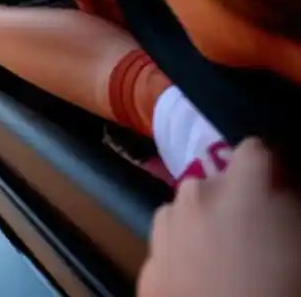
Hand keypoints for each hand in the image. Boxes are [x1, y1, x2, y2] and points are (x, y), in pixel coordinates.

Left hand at [138, 138, 300, 296]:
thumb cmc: (282, 290)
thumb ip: (291, 209)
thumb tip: (284, 198)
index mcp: (240, 188)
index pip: (256, 150)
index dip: (274, 172)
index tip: (285, 194)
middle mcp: (193, 197)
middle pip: (219, 183)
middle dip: (239, 201)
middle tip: (264, 239)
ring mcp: (163, 231)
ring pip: (188, 213)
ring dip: (208, 227)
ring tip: (234, 266)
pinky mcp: (146, 266)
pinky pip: (171, 248)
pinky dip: (186, 258)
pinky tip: (208, 285)